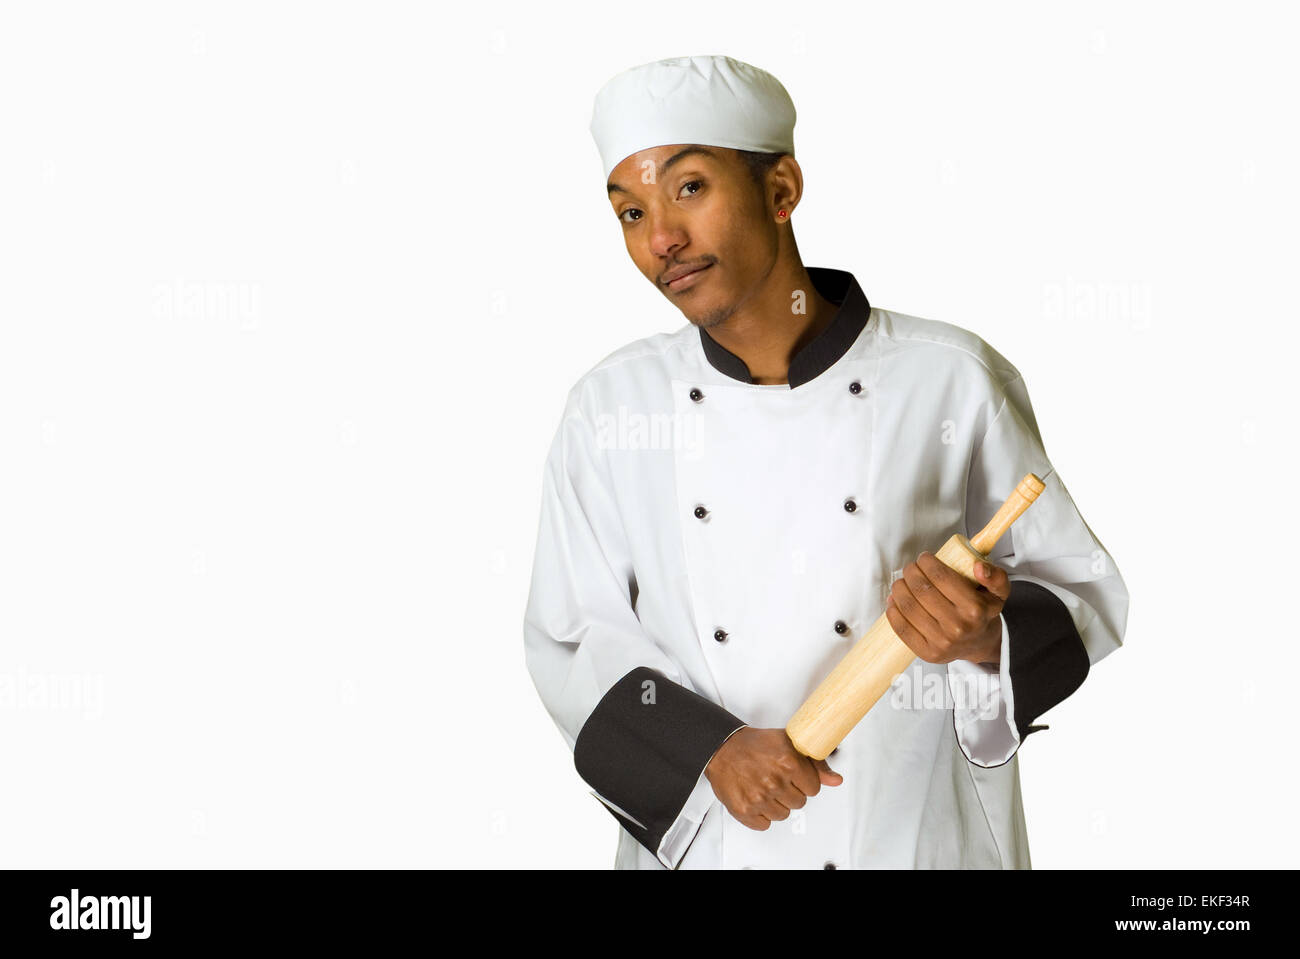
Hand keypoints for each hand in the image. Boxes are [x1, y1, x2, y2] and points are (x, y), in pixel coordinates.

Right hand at [704, 727, 841, 830]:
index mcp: (789, 763)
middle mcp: (775, 781)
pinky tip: (756, 798)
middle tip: (776, 779)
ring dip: (776, 804)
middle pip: (800, 803)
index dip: (804, 782)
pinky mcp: (745, 811)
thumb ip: (816, 764)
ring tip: (765, 787)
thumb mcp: (789, 744)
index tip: (794, 776)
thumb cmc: (754, 745)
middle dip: (790, 792)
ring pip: (783, 815)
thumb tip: (836, 780)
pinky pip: (764, 825)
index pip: (814, 788)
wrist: (722, 748)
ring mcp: (759, 798)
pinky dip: (760, 815)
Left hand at [885, 552, 1009, 665]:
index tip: (924, 558)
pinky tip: (894, 600)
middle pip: (921, 590)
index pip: (941, 577)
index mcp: (975, 609)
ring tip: (901, 582)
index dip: (927, 562)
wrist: (980, 643)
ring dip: (899, 588)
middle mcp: (958, 627)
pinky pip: (902, 628)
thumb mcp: (998, 592)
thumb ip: (995, 576)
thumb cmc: (983, 613)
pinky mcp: (927, 653)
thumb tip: (978, 567)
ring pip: (909, 607)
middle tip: (910, 568)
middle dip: (911, 572)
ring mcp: (941, 642)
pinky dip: (892, 611)